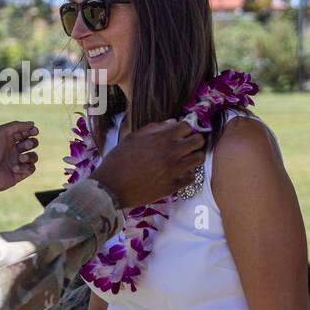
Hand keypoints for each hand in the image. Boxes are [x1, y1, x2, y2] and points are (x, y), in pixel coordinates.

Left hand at [0, 121, 38, 196]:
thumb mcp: (0, 132)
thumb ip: (16, 126)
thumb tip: (32, 123)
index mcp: (8, 139)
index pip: (25, 133)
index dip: (32, 131)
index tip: (34, 131)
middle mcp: (13, 150)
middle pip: (32, 143)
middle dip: (32, 142)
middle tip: (25, 145)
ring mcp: (16, 162)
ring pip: (33, 156)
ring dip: (30, 156)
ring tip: (20, 158)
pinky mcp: (18, 174)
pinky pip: (31, 169)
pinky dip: (26, 167)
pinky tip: (14, 168)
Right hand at [90, 119, 204, 208]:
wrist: (111, 187)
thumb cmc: (118, 160)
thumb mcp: (132, 138)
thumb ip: (153, 128)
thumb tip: (172, 123)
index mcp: (160, 138)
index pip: (187, 126)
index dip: (185, 129)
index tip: (181, 133)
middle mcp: (171, 153)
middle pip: (198, 141)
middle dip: (194, 140)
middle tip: (187, 145)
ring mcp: (174, 170)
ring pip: (198, 159)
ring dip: (193, 156)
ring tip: (184, 159)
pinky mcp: (173, 186)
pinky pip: (191, 177)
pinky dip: (186, 174)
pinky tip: (178, 173)